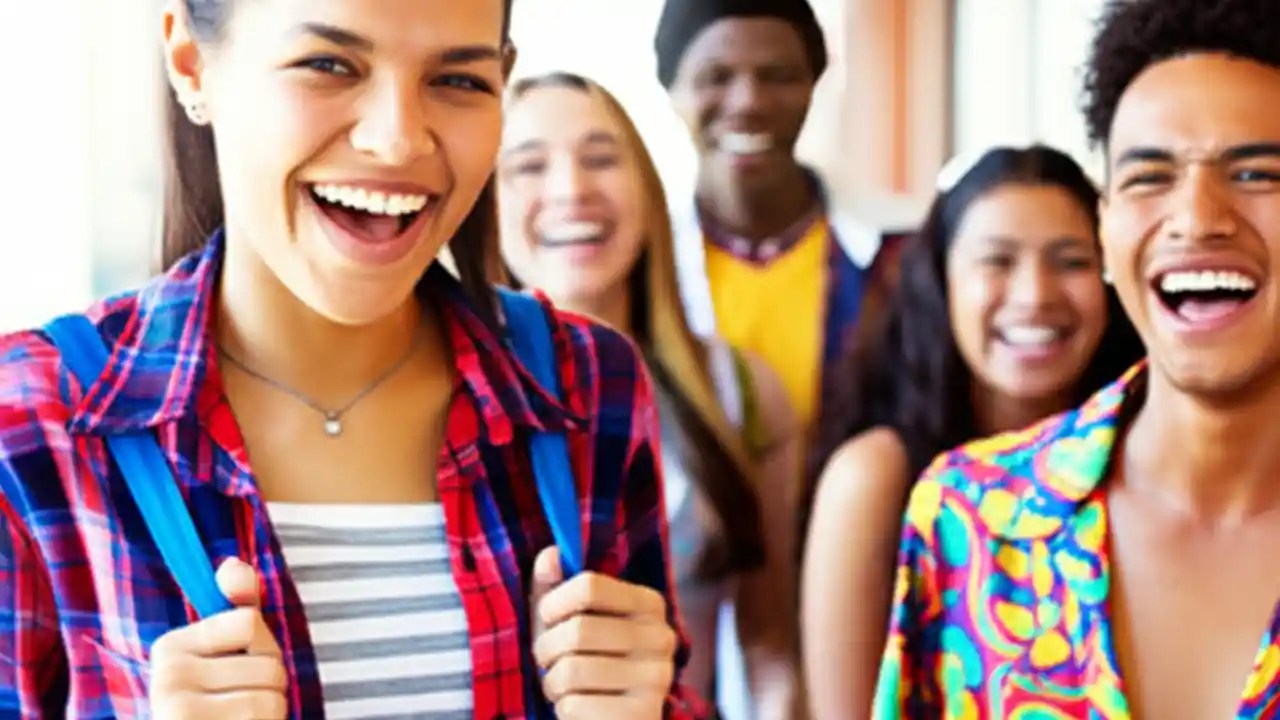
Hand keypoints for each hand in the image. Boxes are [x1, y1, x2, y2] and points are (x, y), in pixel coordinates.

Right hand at [148, 558, 287, 718]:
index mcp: (169, 648)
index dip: (262, 647)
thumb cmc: (214, 704)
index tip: (237, 667)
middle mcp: (165, 680)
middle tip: (242, 705)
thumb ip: (237, 609)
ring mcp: (178, 715)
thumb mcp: (224, 655)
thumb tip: (233, 565)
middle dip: (272, 687)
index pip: (249, 621)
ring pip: (271, 701)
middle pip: (269, 666)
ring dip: (270, 714)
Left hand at [530, 547, 675, 718]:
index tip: (548, 618)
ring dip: (552, 682)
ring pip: (573, 670)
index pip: (589, 586)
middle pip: (578, 630)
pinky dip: (563, 708)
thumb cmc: (586, 659)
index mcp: (649, 604)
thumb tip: (550, 555)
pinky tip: (577, 707)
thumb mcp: (569, 619)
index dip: (553, 602)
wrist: (613, 716)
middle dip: (546, 648)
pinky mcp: (642, 715)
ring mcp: (657, 679)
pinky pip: (575, 706)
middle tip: (548, 660)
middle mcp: (661, 637)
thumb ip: (557, 586)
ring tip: (561, 685)